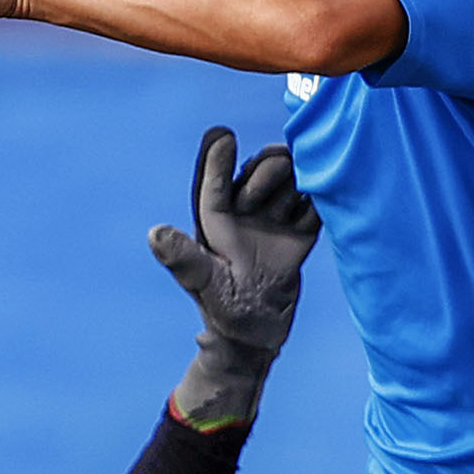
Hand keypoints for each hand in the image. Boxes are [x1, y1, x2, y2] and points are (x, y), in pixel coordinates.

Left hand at [151, 127, 320, 355]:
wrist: (257, 338)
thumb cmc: (223, 313)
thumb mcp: (203, 285)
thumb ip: (183, 259)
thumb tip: (155, 234)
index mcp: (216, 222)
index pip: (217, 181)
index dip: (218, 158)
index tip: (224, 135)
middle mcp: (245, 215)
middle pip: (262, 170)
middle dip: (267, 174)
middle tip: (261, 204)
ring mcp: (274, 222)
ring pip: (292, 181)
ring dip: (297, 185)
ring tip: (296, 208)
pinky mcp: (300, 235)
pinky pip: (314, 206)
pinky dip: (319, 202)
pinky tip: (319, 207)